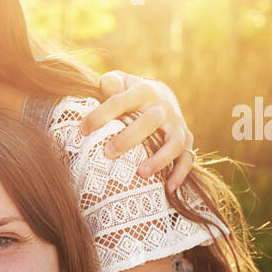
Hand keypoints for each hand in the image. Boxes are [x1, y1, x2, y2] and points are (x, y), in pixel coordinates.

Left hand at [82, 71, 195, 193]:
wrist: (163, 97)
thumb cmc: (131, 94)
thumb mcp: (121, 82)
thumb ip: (111, 82)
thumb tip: (105, 86)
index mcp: (144, 91)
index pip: (121, 101)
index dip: (102, 114)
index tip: (83, 129)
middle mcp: (163, 108)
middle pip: (150, 121)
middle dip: (129, 138)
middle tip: (108, 153)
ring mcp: (177, 126)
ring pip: (174, 143)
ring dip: (160, 159)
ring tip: (141, 174)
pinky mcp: (187, 142)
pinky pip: (188, 159)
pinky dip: (180, 174)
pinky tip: (168, 188)